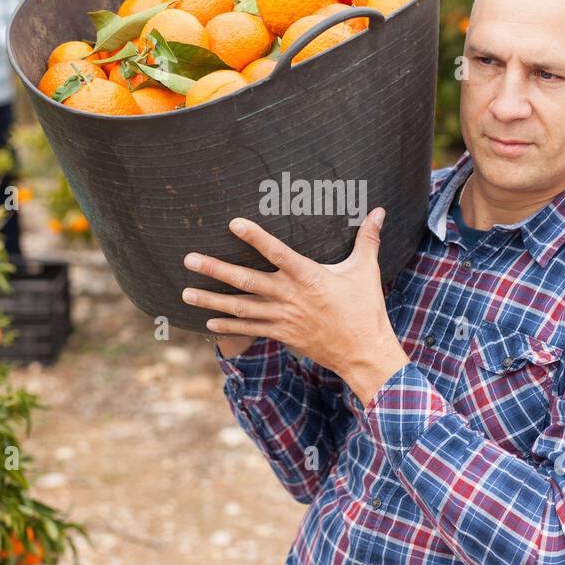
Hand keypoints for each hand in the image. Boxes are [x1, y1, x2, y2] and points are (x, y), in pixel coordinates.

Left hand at [183, 209, 409, 405]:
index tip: (233, 223)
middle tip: (189, 259)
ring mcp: (283, 318)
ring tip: (185, 292)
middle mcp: (290, 296)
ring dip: (211, 299)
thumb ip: (368, 238)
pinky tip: (207, 320)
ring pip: (240, 307)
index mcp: (309, 276)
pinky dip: (227, 326)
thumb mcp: (366, 270)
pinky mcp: (282, 334)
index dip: (254, 237)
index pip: (277, 252)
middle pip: (246, 280)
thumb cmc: (366, 309)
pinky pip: (249, 329)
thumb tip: (380, 211)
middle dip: (215, 270)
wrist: (364, 352)